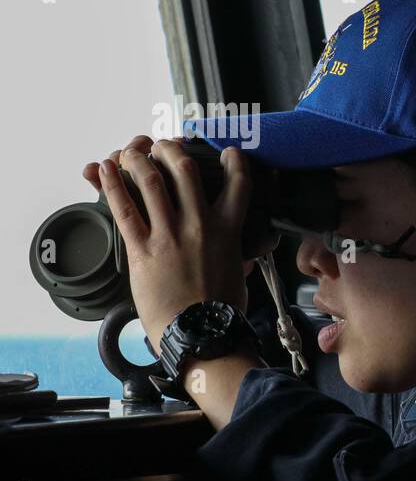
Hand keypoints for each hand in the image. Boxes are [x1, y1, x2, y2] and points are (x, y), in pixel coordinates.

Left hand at [84, 137, 252, 350]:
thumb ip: (238, 258)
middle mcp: (199, 225)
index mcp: (228, 231)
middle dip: (170, 150)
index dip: (234, 161)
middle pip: (184, 169)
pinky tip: (104, 170)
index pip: (238, 184)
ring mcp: (169, 235)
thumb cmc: (221, 311)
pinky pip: (124, 208)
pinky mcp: (142, 249)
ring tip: (130, 152)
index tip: (228, 152)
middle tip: (162, 147)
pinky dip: (111, 184)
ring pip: (150, 180)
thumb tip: (245, 260)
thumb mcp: (238, 275)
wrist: (201, 334)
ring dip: (137, 159)